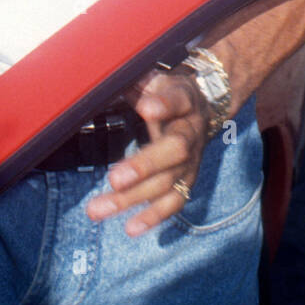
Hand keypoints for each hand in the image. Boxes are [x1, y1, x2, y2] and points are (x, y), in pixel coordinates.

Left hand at [85, 66, 212, 236]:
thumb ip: (135, 80)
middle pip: (174, 150)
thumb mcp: (156, 78)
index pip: (177, 100)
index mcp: (184, 100)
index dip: (164, 104)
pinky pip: (174, 202)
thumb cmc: (168, 92)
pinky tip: (129, 228)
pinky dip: (153, 216)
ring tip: (98, 209)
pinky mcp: (188, 181)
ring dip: (134, 199)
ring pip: (167, 182)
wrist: (206, 107)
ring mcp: (192, 161)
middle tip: (113, 179)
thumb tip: (102, 76)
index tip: (146, 107)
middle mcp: (191, 132)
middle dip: (144, 166)